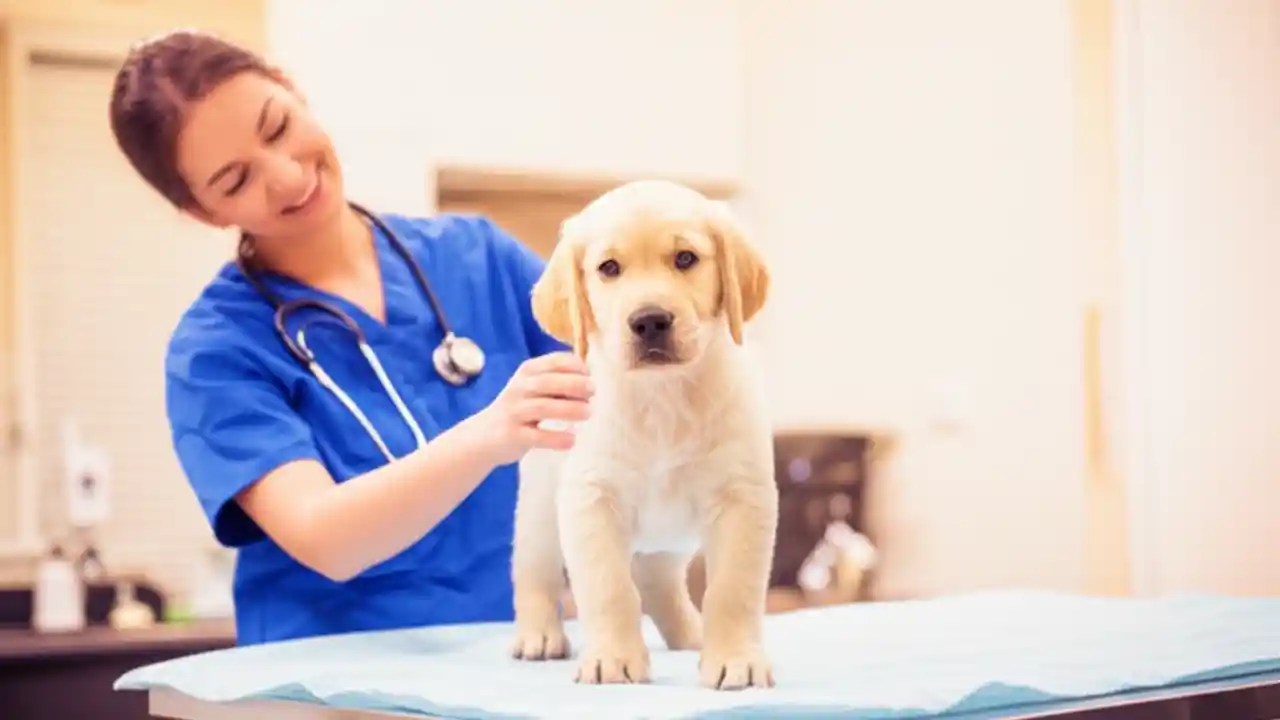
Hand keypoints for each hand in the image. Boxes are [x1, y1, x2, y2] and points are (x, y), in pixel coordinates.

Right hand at [471, 351, 592, 464]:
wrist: (483, 436)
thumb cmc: (519, 409)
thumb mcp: (533, 389)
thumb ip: (558, 384)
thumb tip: (589, 382)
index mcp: (527, 372)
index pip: (553, 361)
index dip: (575, 366)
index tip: (589, 374)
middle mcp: (518, 389)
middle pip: (548, 382)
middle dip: (574, 384)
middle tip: (592, 392)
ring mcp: (514, 412)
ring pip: (543, 407)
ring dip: (570, 409)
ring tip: (588, 413)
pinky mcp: (512, 435)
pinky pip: (537, 436)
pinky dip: (557, 438)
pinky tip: (572, 440)